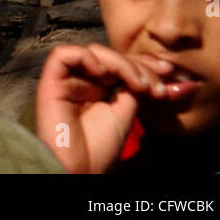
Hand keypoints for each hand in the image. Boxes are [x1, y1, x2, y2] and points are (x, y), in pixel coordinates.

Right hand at [36, 43, 175, 173]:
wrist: (80, 168)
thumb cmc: (100, 148)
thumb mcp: (126, 112)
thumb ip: (133, 88)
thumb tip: (155, 71)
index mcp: (99, 89)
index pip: (121, 63)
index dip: (143, 62)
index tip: (168, 71)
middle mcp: (83, 81)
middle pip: (110, 55)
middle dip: (138, 64)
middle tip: (156, 85)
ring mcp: (66, 80)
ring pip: (92, 52)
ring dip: (120, 63)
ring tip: (137, 85)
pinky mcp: (50, 81)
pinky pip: (62, 54)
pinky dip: (86, 57)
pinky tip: (104, 75)